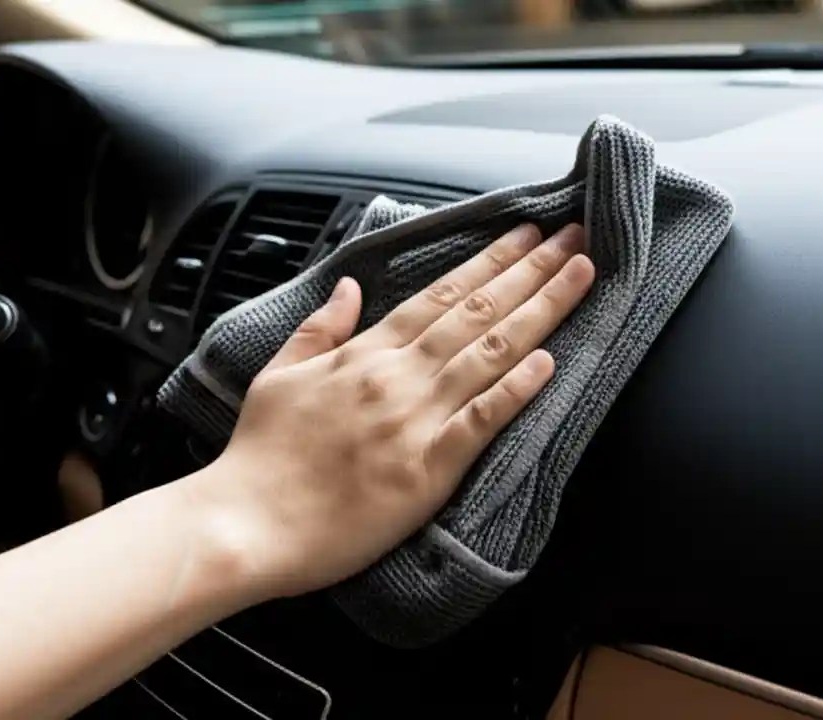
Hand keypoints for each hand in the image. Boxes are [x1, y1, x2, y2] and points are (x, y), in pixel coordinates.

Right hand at [184, 224, 592, 600]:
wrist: (243, 525)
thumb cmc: (260, 457)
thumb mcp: (280, 374)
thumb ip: (321, 328)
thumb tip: (349, 287)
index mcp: (367, 353)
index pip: (443, 294)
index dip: (492, 261)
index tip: (527, 235)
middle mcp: (398, 377)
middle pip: (479, 311)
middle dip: (533, 269)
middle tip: (576, 237)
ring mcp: (416, 420)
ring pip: (490, 352)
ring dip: (541, 310)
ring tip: (579, 276)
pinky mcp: (427, 469)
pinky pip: (481, 422)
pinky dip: (516, 390)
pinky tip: (549, 362)